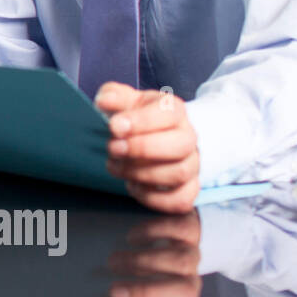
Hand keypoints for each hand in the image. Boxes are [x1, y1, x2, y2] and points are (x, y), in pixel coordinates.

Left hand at [96, 82, 199, 213]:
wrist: (153, 136)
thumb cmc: (137, 118)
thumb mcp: (125, 100)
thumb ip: (114, 96)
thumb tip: (105, 100)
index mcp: (174, 111)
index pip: (168, 113)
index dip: (141, 121)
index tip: (115, 126)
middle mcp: (188, 137)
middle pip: (180, 145)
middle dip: (142, 148)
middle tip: (114, 148)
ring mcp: (191, 164)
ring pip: (179, 174)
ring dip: (142, 173)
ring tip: (116, 166)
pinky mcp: (188, 189)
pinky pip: (180, 200)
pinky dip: (153, 198)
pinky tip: (133, 186)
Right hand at [102, 212, 201, 296]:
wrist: (164, 234)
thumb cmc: (138, 270)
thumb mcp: (127, 293)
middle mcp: (188, 280)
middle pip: (184, 293)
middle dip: (146, 294)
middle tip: (112, 290)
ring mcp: (190, 251)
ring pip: (182, 261)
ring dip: (144, 261)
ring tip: (113, 260)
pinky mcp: (189, 224)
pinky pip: (181, 225)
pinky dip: (155, 227)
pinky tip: (131, 233)